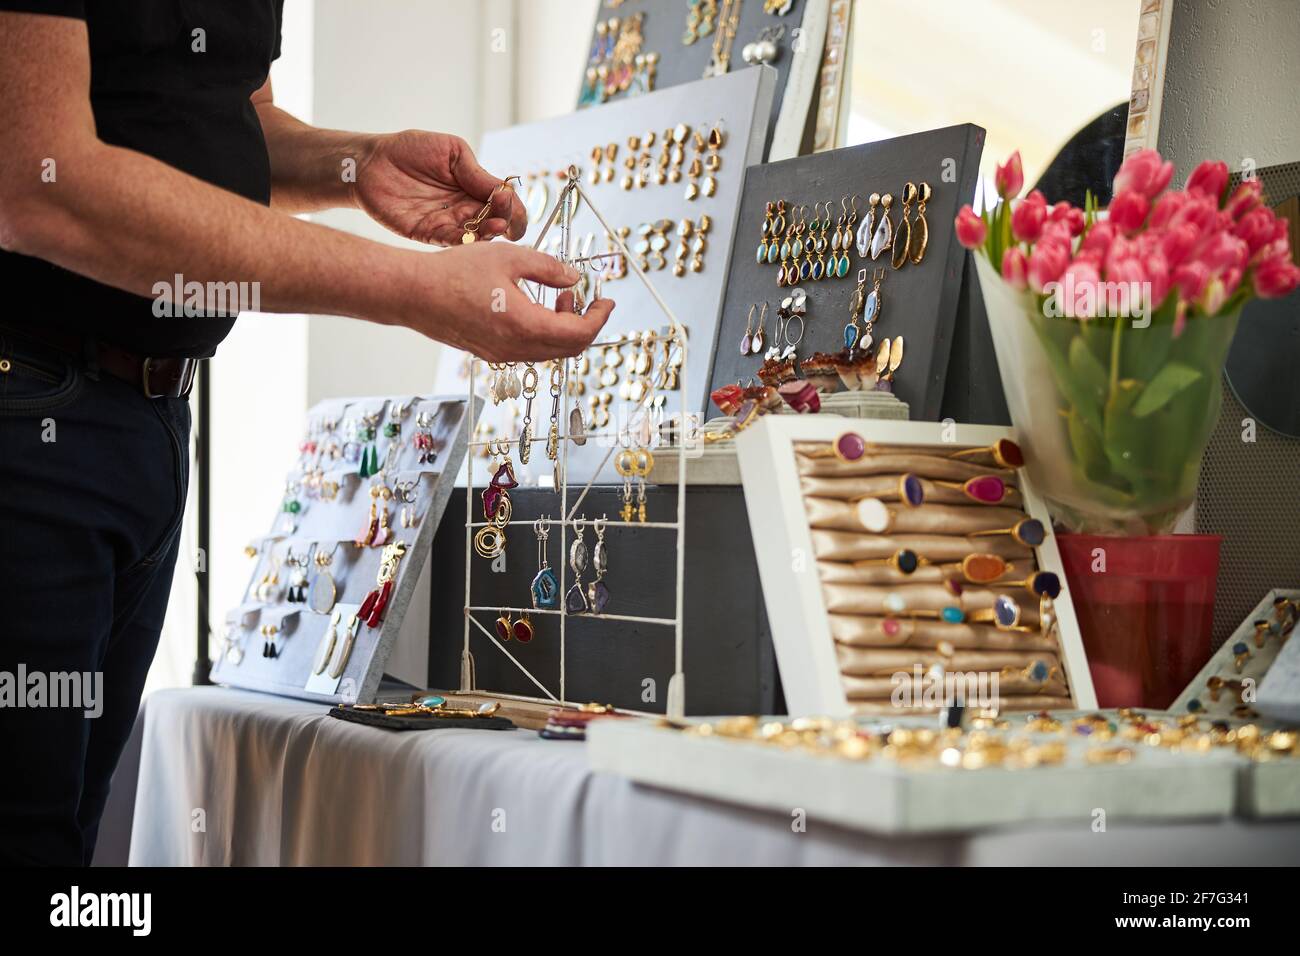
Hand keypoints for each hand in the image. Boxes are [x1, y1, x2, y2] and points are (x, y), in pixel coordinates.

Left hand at [353, 130, 526, 244]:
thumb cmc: (410, 150)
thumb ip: (476, 172)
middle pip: (496, 223)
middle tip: (504, 216)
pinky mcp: (429, 234)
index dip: (513, 206)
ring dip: (489, 234)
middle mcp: (466, 209)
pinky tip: (472, 235)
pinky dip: (464, 242)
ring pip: (477, 237)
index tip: (510, 201)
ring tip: (495, 227)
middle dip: (505, 221)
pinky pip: (452, 242)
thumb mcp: (451, 151)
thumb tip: (503, 190)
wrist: (372, 163)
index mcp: (475, 189)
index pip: (505, 204)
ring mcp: (449, 223)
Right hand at [410, 243, 614, 361]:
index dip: (599, 318)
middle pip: (569, 348)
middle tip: (586, 297)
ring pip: (550, 351)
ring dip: (563, 327)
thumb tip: (575, 279)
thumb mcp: (509, 257)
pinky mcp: (490, 353)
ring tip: (558, 294)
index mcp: (526, 326)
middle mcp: (516, 349)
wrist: (413, 294)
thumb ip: (549, 268)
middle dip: (585, 323)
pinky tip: (535, 305)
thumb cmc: (455, 272)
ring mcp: (502, 355)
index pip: (579, 333)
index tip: (607, 300)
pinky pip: (530, 350)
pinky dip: (543, 332)